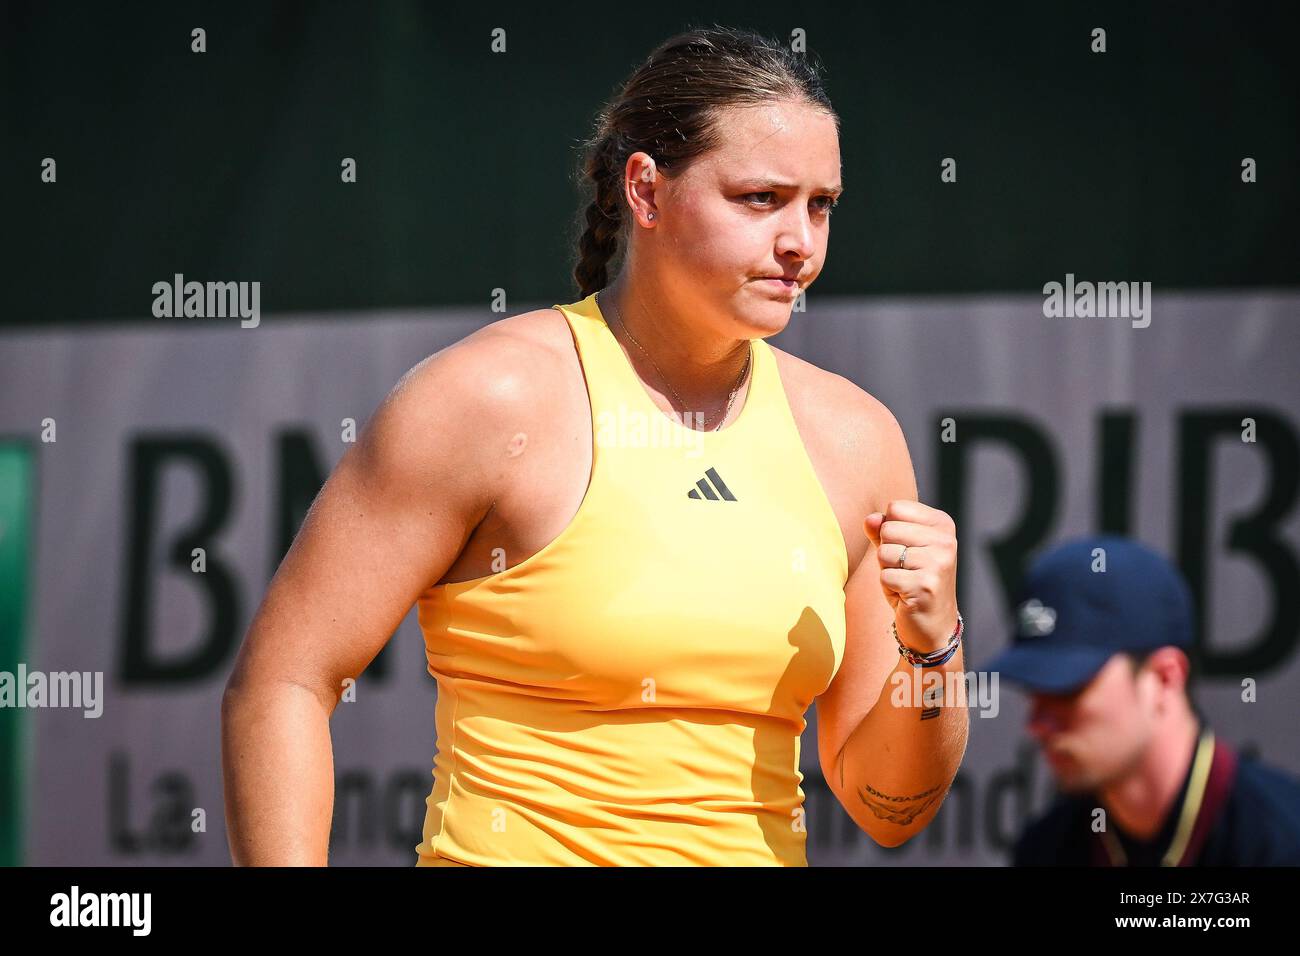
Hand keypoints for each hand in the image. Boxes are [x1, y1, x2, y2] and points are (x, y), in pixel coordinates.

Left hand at [863, 499, 959, 654]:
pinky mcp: (925, 586)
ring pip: (884, 553)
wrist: (933, 624)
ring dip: (887, 571)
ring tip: (905, 582)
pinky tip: (906, 595)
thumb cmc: (912, 580)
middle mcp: (945, 541)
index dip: (888, 530)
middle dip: (886, 552)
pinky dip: (889, 588)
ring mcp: (938, 563)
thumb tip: (869, 518)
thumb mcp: (897, 549)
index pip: (895, 508)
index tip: (907, 549)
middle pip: (887, 529)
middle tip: (904, 570)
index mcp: (942, 524)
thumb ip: (881, 530)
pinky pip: (885, 576)